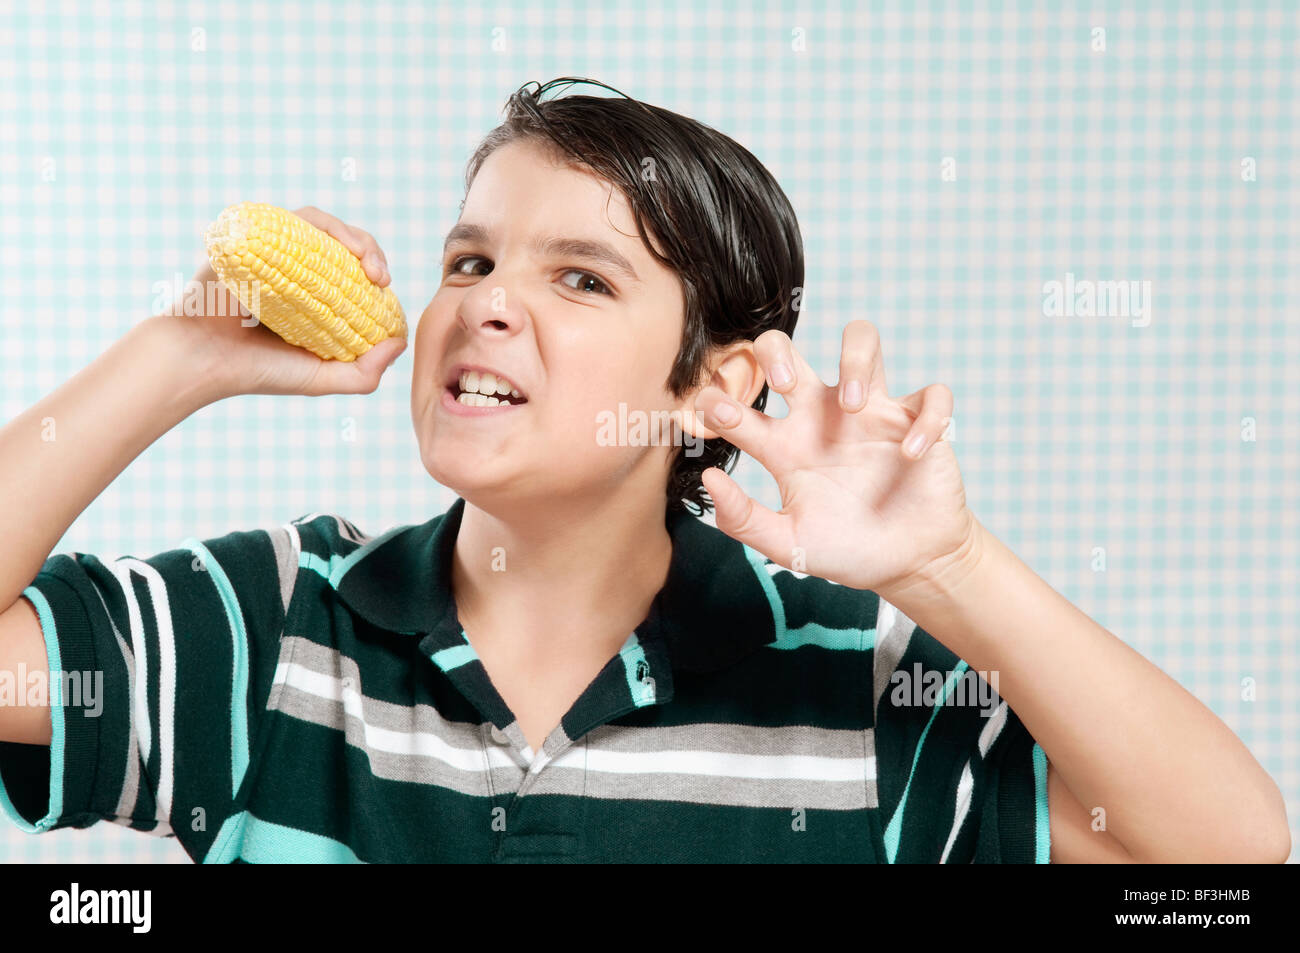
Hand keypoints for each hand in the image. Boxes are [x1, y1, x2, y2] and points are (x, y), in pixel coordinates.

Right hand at [154, 205, 406, 399]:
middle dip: (370, 250)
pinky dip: (316, 225)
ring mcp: (274, 253)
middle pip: (344, 244)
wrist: (202, 360)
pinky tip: (333, 244)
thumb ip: (366, 373)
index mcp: (315, 297)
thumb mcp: (323, 379)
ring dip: (349, 234)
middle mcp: (297, 270)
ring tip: (363, 259)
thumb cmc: (260, 372)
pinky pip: (289, 220)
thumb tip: (400, 341)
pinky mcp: (253, 239)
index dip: (378, 273)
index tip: (387, 289)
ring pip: (321, 226)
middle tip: (380, 275)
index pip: (356, 273)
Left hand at [695, 321, 979, 595]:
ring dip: (855, 361)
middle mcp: (822, 417)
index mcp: (785, 444)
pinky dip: (924, 420)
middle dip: (777, 353)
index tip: (716, 413)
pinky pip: (930, 394)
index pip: (739, 404)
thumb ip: (744, 520)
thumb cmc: (847, 549)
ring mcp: (871, 413)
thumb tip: (709, 479)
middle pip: (786, 349)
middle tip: (784, 385)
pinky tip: (911, 454)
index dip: (718, 398)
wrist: (908, 565)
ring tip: (852, 405)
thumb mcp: (789, 544)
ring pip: (861, 340)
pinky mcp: (916, 421)